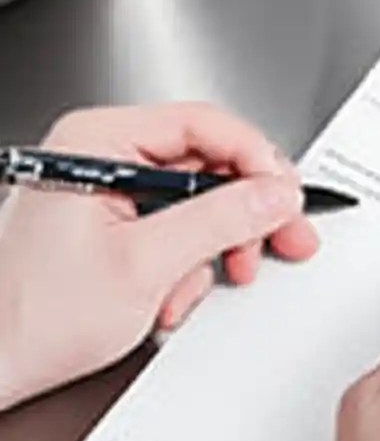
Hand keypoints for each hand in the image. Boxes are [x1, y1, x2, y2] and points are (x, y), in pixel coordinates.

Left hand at [0, 104, 317, 409]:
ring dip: (213, 247)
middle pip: (209, 162)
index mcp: (98, 141)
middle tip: (281, 237)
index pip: (204, 124)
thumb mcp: (146, 264)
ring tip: (206, 280)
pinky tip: (173, 291)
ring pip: (200, 199)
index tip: (285, 195)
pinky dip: (190, 263)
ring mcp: (110, 189)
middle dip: (243, 212)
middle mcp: (103, 155)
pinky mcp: (117, 221)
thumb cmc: (32, 316)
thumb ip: (221, 220)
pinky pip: (179, 226)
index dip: (256, 160)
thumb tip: (276, 194)